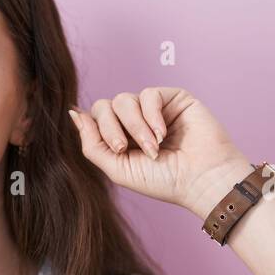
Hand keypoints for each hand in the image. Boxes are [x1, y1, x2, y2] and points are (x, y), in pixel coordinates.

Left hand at [67, 87, 252, 217]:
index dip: (97, 129)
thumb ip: (92, 143)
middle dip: (111, 129)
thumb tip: (74, 113)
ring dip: (135, 126)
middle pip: (105, 106)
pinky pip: (149, 94)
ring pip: (124, 100)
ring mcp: (154, 108)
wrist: (201, 179)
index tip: (117, 149)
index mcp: (121, 137)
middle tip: (125, 149)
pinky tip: (163, 134)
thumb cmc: (163, 180)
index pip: (95, 119)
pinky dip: (152, 115)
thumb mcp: (117, 168)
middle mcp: (135, 121)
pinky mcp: (173, 98)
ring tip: (153, 147)